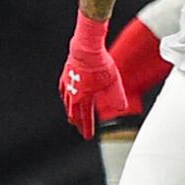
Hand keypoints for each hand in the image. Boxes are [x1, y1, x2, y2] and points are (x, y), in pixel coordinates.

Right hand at [58, 13, 126, 139]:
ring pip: (67, 103)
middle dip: (78, 123)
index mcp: (84, 98)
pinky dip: (65, 98)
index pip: (86, 118)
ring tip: (73, 117)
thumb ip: (117, 98)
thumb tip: (121, 109)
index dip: (87, 128)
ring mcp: (67, 84)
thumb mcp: (113, 82)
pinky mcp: (66, 74)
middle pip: (74, 113)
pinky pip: (63, 91)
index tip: (88, 136)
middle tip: (80, 129)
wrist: (86, 48)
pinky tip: (66, 97)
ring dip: (71, 112)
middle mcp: (73, 94)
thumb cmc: (100, 64)